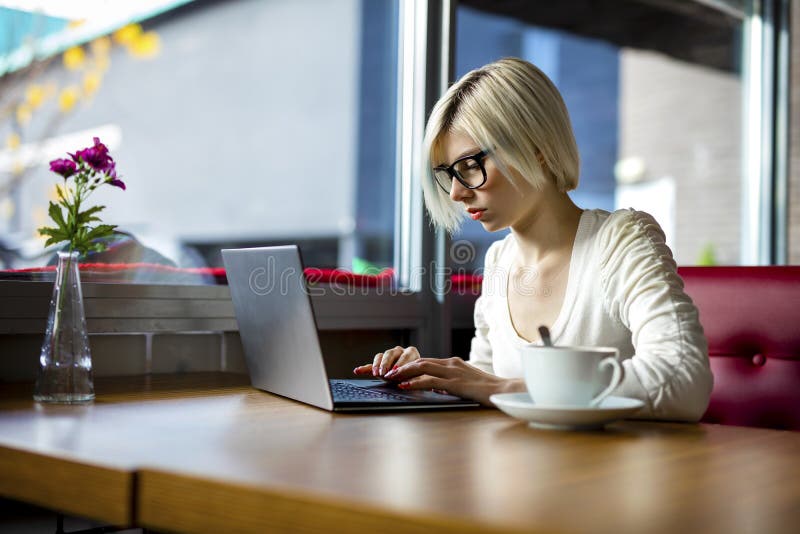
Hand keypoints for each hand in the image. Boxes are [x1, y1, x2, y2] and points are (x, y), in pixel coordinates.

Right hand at [353, 345, 420, 378]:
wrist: (416, 379)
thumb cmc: (420, 378)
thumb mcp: (420, 378)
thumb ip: (413, 377)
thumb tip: (407, 381)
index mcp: (411, 352)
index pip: (405, 356)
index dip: (400, 364)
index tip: (396, 372)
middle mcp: (399, 351)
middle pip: (390, 354)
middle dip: (386, 363)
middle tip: (384, 372)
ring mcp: (388, 357)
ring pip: (380, 356)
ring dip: (377, 365)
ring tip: (376, 373)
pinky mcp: (380, 365)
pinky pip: (371, 365)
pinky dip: (364, 369)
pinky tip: (357, 371)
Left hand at [382, 357, 524, 405]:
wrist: (506, 391)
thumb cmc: (488, 391)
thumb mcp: (466, 384)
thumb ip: (451, 383)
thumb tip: (436, 387)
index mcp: (453, 363)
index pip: (426, 362)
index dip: (409, 366)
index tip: (395, 372)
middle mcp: (451, 364)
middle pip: (420, 361)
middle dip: (401, 366)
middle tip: (386, 373)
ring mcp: (454, 372)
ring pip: (423, 367)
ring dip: (404, 372)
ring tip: (390, 377)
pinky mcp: (456, 383)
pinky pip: (431, 380)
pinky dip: (416, 382)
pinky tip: (405, 385)